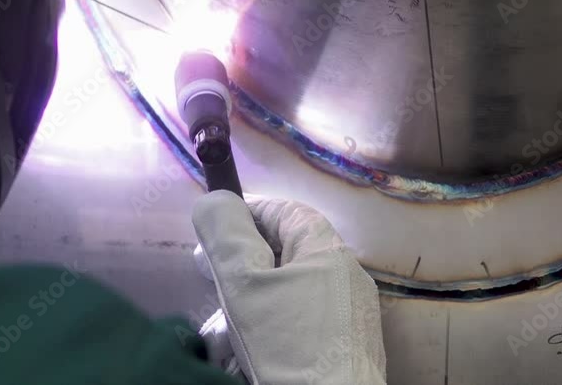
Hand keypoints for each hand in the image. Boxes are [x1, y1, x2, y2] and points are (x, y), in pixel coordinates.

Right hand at [192, 191, 386, 384]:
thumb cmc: (290, 345)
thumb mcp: (245, 284)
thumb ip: (226, 236)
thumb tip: (215, 200)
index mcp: (329, 253)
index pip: (287, 212)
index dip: (248, 213)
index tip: (214, 230)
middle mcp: (345, 281)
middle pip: (282, 258)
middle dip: (239, 274)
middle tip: (212, 288)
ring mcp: (349, 320)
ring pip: (284, 300)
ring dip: (247, 314)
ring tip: (221, 340)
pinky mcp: (343, 353)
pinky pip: (298, 332)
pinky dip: (269, 339)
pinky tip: (244, 361)